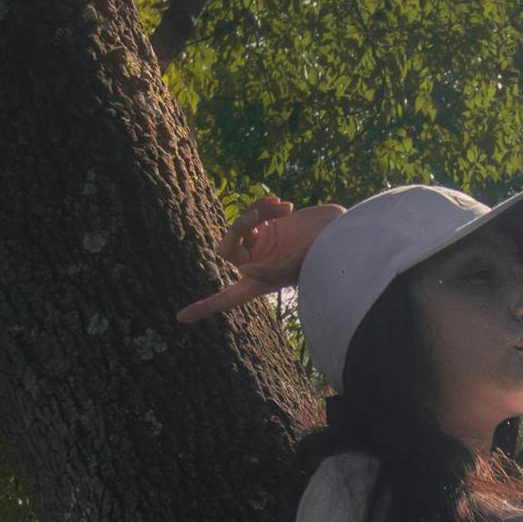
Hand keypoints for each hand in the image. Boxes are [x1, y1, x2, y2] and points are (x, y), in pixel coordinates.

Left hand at [176, 196, 346, 324]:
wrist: (342, 232)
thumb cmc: (326, 255)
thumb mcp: (300, 266)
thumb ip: (272, 272)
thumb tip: (243, 270)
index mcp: (260, 282)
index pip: (228, 299)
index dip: (205, 308)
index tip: (180, 317)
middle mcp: (257, 264)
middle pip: (226, 248)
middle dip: (239, 227)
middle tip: (258, 214)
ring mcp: (262, 243)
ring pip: (239, 224)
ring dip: (258, 212)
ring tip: (283, 206)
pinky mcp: (269, 224)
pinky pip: (253, 212)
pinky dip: (266, 205)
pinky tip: (284, 204)